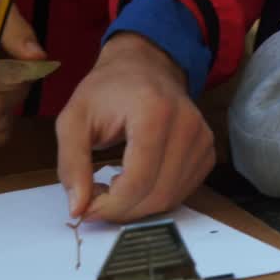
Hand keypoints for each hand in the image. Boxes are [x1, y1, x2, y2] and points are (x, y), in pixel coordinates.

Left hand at [56, 33, 214, 222]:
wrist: (145, 68)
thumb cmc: (107, 91)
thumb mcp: (73, 120)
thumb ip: (71, 164)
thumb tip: (78, 208)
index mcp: (154, 112)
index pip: (138, 180)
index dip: (110, 205)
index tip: (86, 209)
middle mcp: (187, 125)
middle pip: (158, 194)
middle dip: (123, 210)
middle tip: (97, 204)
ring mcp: (203, 139)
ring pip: (172, 198)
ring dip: (138, 207)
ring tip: (114, 191)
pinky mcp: (208, 151)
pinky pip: (183, 192)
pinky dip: (155, 198)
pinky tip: (136, 184)